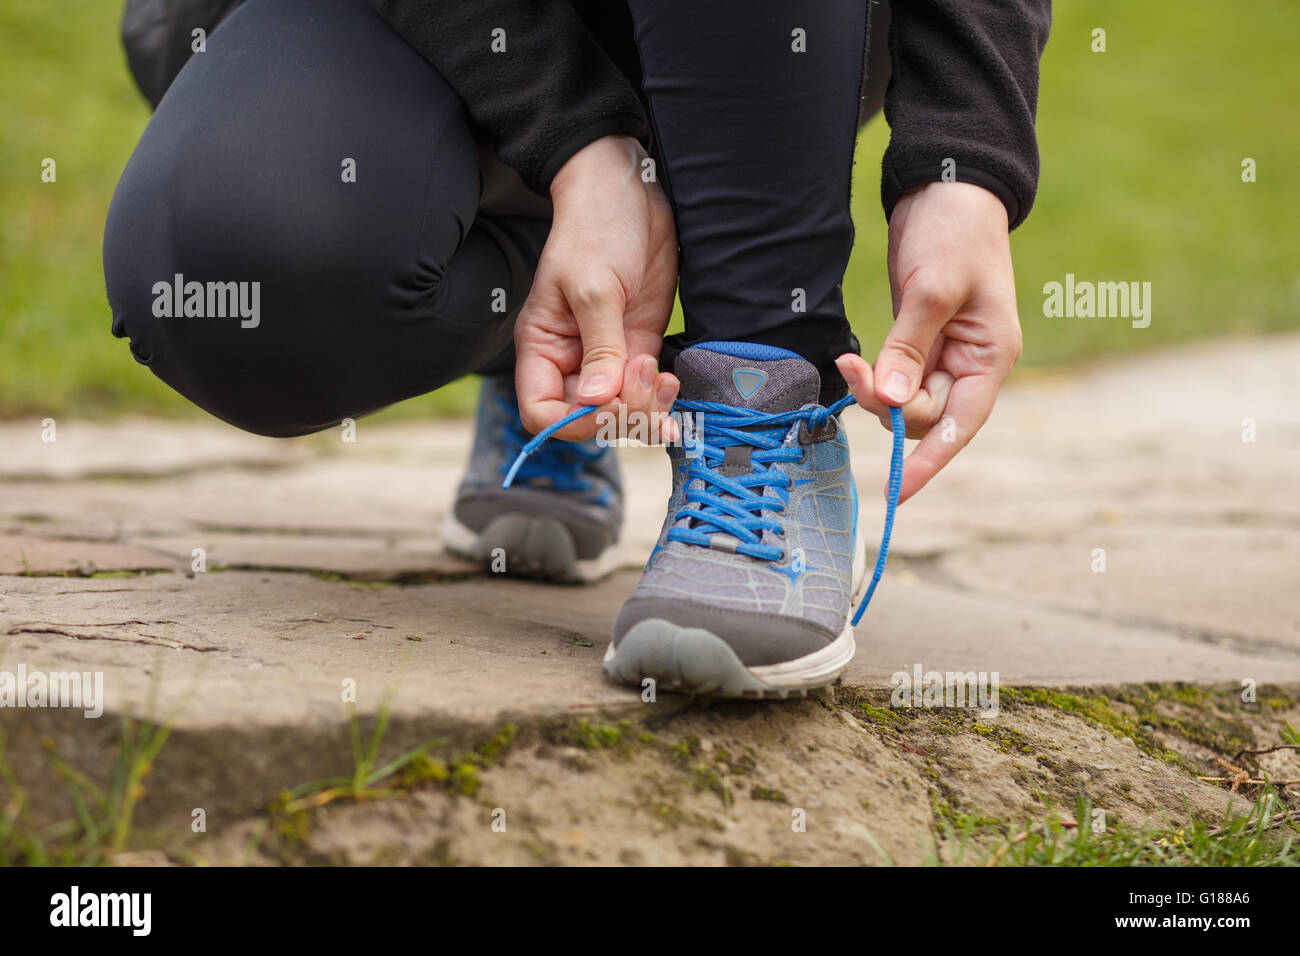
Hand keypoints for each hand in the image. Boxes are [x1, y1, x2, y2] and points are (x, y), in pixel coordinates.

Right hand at [514, 135, 679, 441]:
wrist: (629, 192)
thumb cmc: (596, 230)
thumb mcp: (594, 289)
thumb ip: (600, 348)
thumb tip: (598, 401)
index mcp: (543, 348)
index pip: (542, 412)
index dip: (573, 422)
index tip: (607, 404)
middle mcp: (572, 360)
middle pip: (587, 418)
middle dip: (619, 413)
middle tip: (645, 378)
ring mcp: (609, 355)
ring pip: (622, 410)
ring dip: (646, 408)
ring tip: (663, 377)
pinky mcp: (640, 344)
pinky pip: (647, 389)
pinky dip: (662, 397)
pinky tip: (673, 382)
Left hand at [836, 181, 1021, 502]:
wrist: (947, 187)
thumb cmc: (954, 231)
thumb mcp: (933, 288)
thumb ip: (909, 347)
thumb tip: (890, 399)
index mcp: (990, 357)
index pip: (959, 426)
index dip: (930, 463)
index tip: (898, 495)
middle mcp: (971, 365)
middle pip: (923, 416)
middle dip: (885, 404)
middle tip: (850, 369)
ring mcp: (944, 354)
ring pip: (904, 401)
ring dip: (875, 390)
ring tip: (849, 360)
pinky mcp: (918, 341)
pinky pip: (895, 379)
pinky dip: (873, 378)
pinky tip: (853, 364)